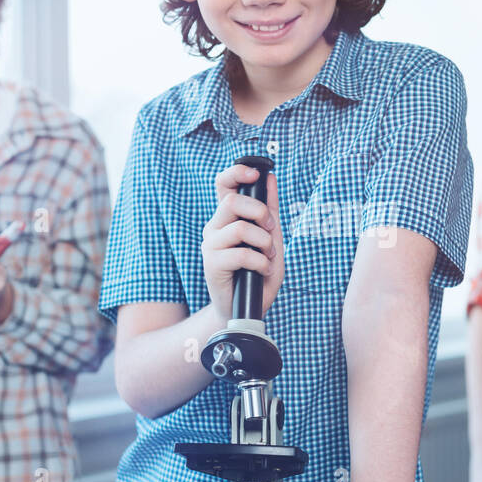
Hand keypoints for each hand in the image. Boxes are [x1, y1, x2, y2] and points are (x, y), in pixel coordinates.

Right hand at [203, 163, 282, 323]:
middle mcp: (215, 227)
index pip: (223, 184)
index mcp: (227, 217)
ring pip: (240, 228)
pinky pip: (241, 253)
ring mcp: (210, 245)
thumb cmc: (258, 273)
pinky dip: (261, 262)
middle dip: (260, 213)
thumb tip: (271, 178)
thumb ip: (270, 210)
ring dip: (264, 242)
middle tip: (271, 230)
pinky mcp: (212, 264)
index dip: (236, 173)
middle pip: (233, 202)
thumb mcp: (271, 238)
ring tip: (269, 257)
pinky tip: (263, 269)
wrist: (247, 308)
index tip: (255, 173)